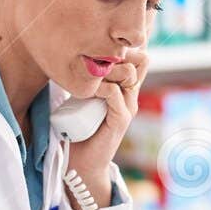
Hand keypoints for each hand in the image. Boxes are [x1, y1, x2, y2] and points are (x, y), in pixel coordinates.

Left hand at [66, 46, 147, 205]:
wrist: (81, 164)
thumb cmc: (78, 131)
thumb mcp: (81, 99)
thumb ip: (85, 83)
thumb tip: (69, 58)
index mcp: (124, 90)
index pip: (138, 58)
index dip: (125, 47)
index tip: (100, 45)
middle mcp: (131, 96)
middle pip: (141, 60)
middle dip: (120, 53)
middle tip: (95, 56)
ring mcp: (128, 108)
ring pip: (129, 74)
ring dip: (108, 68)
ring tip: (89, 72)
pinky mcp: (120, 120)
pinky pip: (115, 94)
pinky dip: (102, 87)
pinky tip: (89, 89)